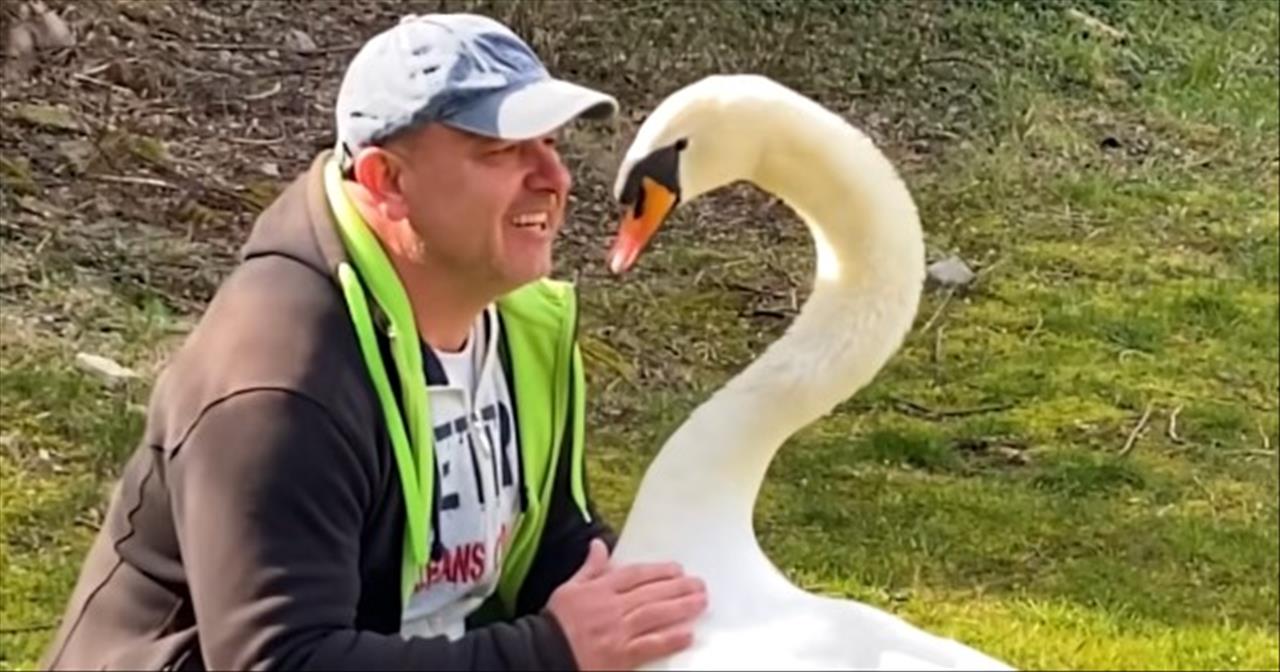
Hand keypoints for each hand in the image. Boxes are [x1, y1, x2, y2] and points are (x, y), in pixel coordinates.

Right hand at [547, 539, 706, 670]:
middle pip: (651, 593)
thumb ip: (589, 568)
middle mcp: (612, 607)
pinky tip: (688, 634)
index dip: (659, 571)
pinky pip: (650, 645)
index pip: (635, 575)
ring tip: (701, 601)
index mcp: (599, 589)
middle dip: (678, 587)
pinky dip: (670, 639)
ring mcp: (618, 632)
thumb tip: (598, 544)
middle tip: (699, 583)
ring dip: (681, 607)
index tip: (677, 569)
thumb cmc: (554, 623)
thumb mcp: (568, 588)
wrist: (542, 655)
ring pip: (656, 615)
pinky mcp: (621, 656)